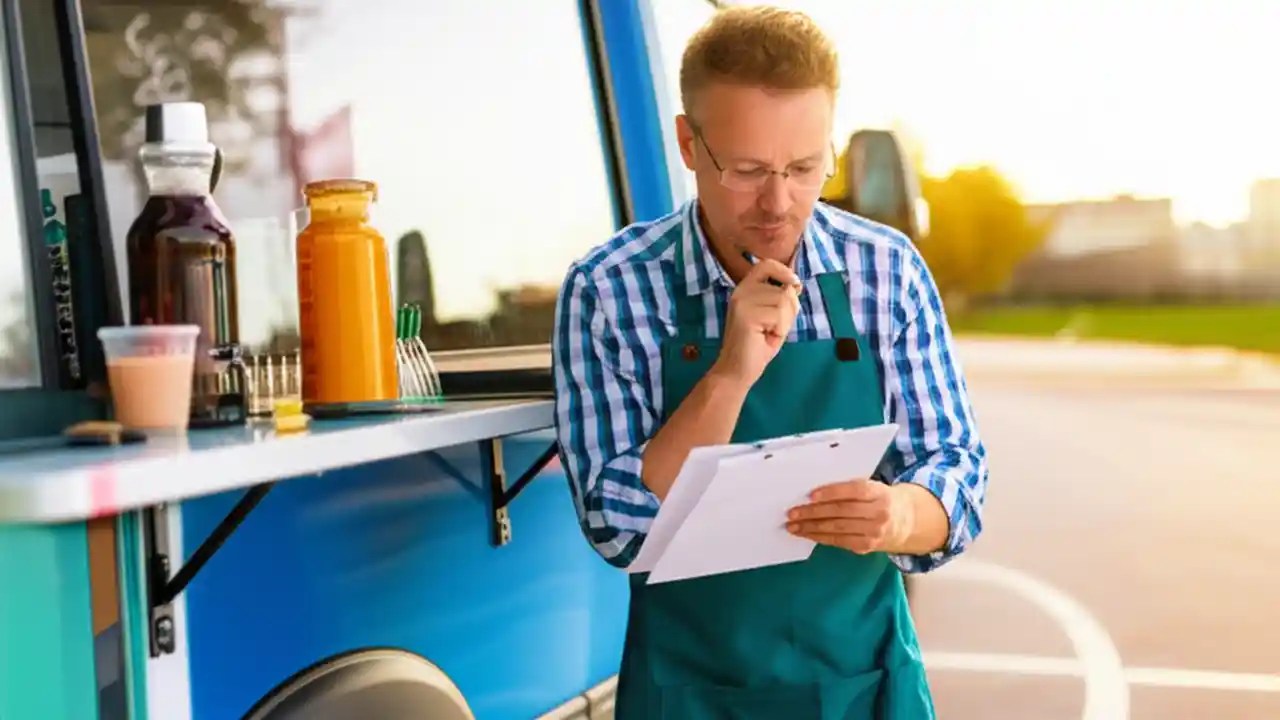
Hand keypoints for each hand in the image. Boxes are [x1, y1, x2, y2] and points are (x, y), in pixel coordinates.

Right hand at [711, 259, 800, 386]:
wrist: (737, 371)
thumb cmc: (757, 346)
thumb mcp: (775, 317)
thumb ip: (783, 299)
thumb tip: (795, 285)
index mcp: (746, 289)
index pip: (766, 264)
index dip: (784, 271)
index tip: (794, 285)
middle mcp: (741, 291)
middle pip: (784, 289)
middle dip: (789, 311)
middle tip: (773, 328)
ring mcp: (742, 302)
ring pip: (784, 301)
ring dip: (784, 322)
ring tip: (768, 334)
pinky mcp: (746, 315)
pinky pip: (779, 315)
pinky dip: (780, 330)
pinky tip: (766, 338)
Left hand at [785, 479, 912, 554]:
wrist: (907, 522)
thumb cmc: (879, 499)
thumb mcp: (873, 487)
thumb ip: (850, 489)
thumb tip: (814, 493)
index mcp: (879, 493)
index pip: (854, 491)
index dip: (832, 492)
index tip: (811, 495)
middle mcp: (879, 513)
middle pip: (842, 512)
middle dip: (814, 513)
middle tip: (792, 513)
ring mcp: (874, 532)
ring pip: (838, 529)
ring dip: (812, 528)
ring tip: (793, 526)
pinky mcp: (867, 546)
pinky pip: (840, 542)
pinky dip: (820, 538)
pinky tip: (807, 534)